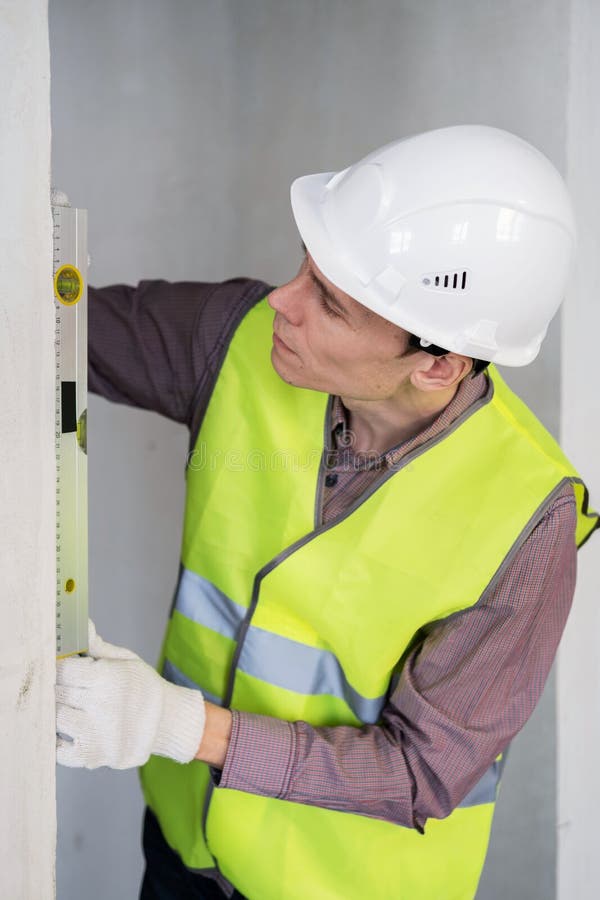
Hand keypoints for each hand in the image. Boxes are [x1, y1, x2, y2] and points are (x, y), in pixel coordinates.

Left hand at [56, 620, 204, 768]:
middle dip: (57, 689)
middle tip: (63, 688)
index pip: (64, 669)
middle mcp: (100, 705)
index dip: (60, 668)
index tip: (63, 669)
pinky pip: (59, 751)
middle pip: (57, 693)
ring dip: (58, 712)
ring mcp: (95, 733)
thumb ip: (98, 646)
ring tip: (68, 707)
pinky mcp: (92, 756)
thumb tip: (81, 625)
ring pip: (56, 719)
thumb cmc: (144, 687)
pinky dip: (58, 742)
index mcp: (107, 678)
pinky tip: (68, 731)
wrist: (167, 721)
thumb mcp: (126, 660)